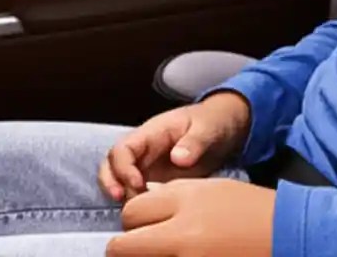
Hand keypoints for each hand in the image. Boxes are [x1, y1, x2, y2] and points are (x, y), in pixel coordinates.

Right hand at [99, 92, 251, 201]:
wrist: (225, 127)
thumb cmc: (213, 122)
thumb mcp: (209, 128)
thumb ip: (195, 142)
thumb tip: (177, 159)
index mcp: (152, 133)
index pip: (123, 148)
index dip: (123, 168)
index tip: (138, 185)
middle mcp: (143, 149)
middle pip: (111, 164)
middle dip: (112, 184)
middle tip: (127, 204)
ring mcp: (147, 165)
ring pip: (118, 178)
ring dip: (120, 194)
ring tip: (134, 212)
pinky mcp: (155, 179)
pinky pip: (137, 190)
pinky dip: (136, 202)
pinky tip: (148, 214)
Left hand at [106, 179, 275, 256]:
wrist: (290, 234)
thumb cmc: (252, 209)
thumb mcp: (213, 189)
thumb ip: (174, 196)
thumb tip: (141, 205)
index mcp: (187, 202)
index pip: (131, 212)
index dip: (136, 219)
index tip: (146, 224)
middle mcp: (183, 234)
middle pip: (121, 247)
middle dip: (128, 246)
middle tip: (145, 246)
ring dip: (146, 256)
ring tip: (167, 251)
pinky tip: (184, 256)